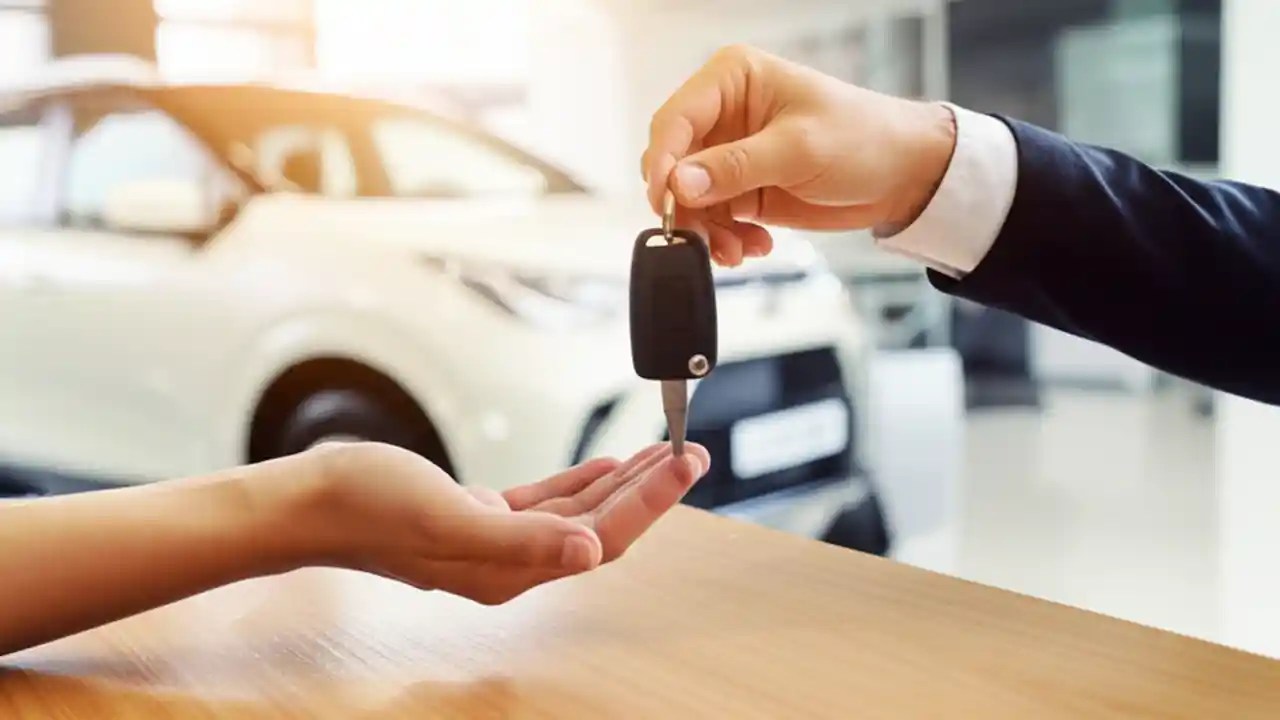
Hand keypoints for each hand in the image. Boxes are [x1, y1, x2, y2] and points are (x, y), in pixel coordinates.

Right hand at [292, 441, 708, 604]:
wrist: (308, 501)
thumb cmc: (367, 509)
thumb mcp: (448, 520)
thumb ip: (522, 539)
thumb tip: (590, 553)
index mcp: (509, 569)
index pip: (602, 537)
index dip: (651, 501)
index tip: (687, 462)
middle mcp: (509, 561)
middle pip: (600, 526)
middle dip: (649, 490)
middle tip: (689, 452)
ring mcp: (493, 539)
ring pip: (578, 511)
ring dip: (620, 483)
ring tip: (660, 454)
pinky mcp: (475, 516)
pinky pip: (545, 501)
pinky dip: (579, 481)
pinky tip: (602, 464)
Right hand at [642, 44, 956, 266]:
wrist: (902, 174)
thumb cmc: (864, 138)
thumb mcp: (799, 149)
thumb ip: (736, 166)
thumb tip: (680, 182)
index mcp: (733, 79)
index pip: (675, 119)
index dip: (662, 161)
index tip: (664, 200)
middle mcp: (724, 113)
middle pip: (672, 163)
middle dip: (685, 205)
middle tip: (704, 236)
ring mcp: (730, 153)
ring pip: (688, 199)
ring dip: (706, 230)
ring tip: (736, 250)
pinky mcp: (740, 187)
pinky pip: (711, 219)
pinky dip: (725, 239)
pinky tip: (753, 245)